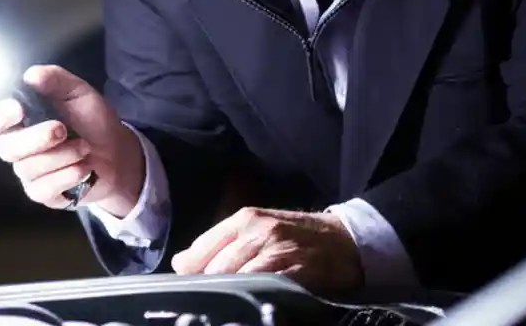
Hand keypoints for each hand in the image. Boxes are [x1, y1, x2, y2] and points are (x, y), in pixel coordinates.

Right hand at [0, 65, 144, 215]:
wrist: (118, 154)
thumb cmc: (92, 120)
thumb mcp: (79, 93)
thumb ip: (56, 80)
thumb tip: (31, 75)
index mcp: (19, 119)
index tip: (18, 109)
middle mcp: (17, 147)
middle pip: (6, 148)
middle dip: (36, 138)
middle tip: (63, 129)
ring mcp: (28, 173)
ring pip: (29, 168)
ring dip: (63, 156)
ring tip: (85, 148)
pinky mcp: (42, 194)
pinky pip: (43, 189)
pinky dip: (67, 176)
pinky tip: (83, 168)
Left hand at [171, 207, 362, 292]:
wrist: (343, 239)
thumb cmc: (294, 235)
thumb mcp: (256, 228)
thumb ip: (219, 243)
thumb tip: (181, 263)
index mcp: (244, 219)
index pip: (202, 248)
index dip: (191, 271)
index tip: (186, 288)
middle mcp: (258, 231)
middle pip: (217, 266)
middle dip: (209, 286)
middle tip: (206, 301)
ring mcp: (279, 250)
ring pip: (238, 277)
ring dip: (230, 294)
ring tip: (225, 306)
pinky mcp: (297, 270)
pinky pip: (267, 287)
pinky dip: (256, 298)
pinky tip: (250, 305)